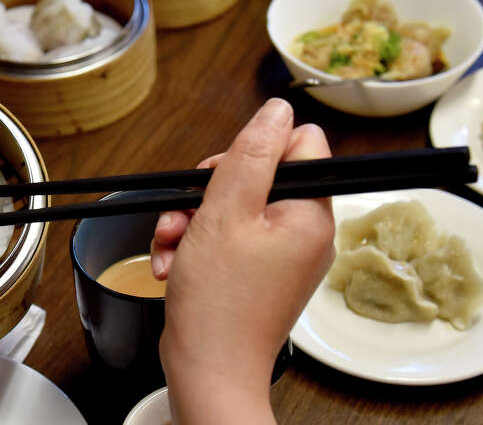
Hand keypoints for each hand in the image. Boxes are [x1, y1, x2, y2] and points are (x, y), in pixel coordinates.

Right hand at [151, 98, 334, 424]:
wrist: (207, 371)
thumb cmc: (218, 302)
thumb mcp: (227, 211)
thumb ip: (252, 154)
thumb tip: (277, 110)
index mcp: (311, 213)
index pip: (298, 145)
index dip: (253, 151)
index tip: (224, 175)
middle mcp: (304, 233)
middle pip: (259, 175)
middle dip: (210, 190)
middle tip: (188, 212)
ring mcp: (282, 256)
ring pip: (234, 207)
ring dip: (193, 219)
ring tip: (172, 244)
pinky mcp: (258, 274)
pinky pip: (227, 238)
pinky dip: (195, 245)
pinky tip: (172, 263)